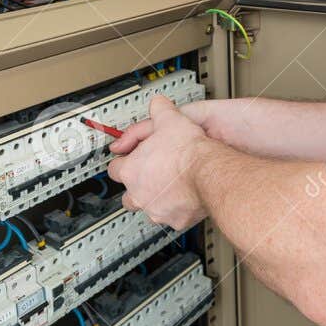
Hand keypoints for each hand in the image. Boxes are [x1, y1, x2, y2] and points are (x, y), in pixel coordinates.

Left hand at [106, 95, 210, 228]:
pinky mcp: (175, 221)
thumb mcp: (169, 118)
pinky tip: (187, 197)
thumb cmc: (188, 151)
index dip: (123, 161)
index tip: (130, 159)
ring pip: (149, 209)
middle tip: (150, 176)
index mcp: (131, 171)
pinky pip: (172, 218)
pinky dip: (178, 210)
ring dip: (156, 199)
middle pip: (127, 195)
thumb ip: (159, 110)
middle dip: (136, 186)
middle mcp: (139, 194)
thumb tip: (158, 104)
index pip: (114, 169)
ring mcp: (157, 210)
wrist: (210, 173)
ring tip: (171, 186)